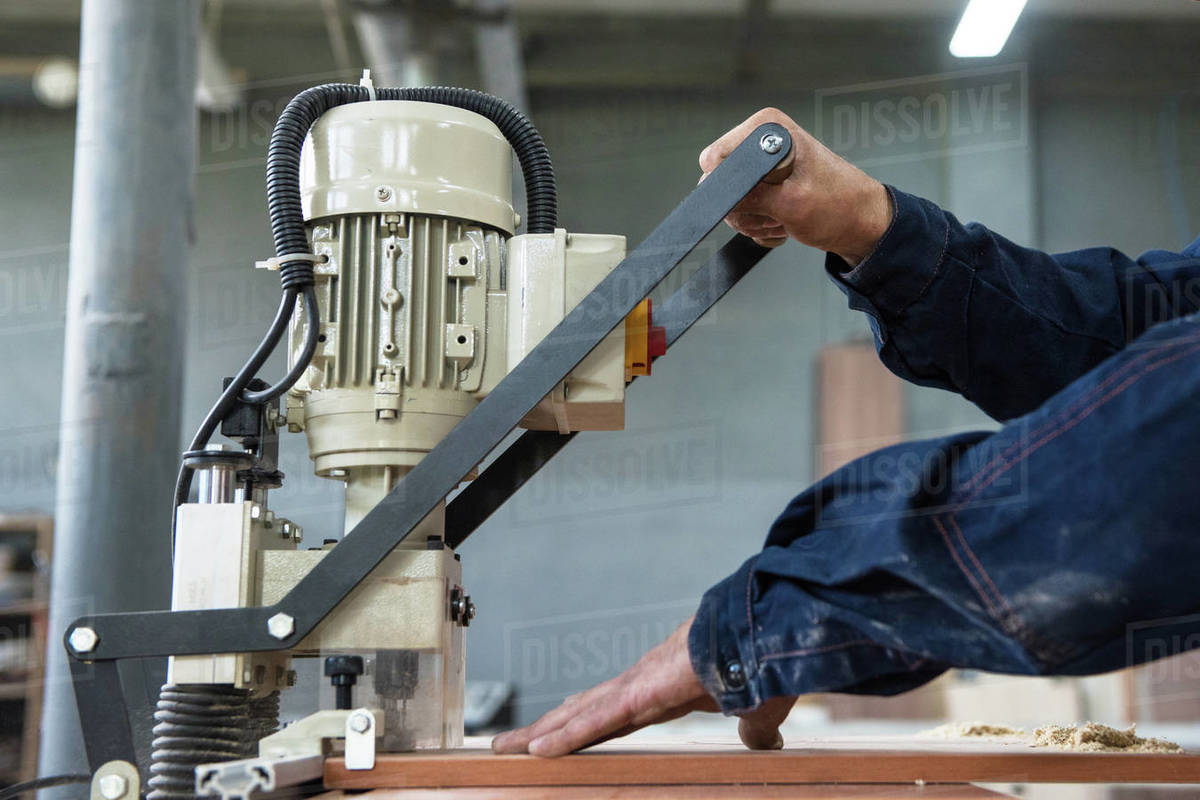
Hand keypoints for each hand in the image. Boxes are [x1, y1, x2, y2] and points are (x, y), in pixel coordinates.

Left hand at [491, 616, 797, 756]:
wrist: (772, 634)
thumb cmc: (765, 665)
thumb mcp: (755, 710)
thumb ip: (751, 728)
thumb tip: (762, 741)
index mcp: (663, 690)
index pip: (611, 715)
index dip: (581, 728)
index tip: (555, 736)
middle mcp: (642, 684)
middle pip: (582, 712)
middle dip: (545, 730)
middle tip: (508, 744)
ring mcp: (639, 686)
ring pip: (578, 715)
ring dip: (541, 733)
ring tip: (504, 748)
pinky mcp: (643, 693)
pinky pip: (598, 721)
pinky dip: (567, 736)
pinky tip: (538, 750)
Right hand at [700, 107, 891, 263]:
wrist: (860, 224)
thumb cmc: (840, 206)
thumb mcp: (789, 203)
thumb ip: (748, 196)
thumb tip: (713, 194)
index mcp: (770, 130)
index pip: (716, 156)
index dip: (727, 184)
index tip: (756, 197)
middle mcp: (764, 142)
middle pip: (720, 183)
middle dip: (746, 208)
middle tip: (776, 211)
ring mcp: (763, 166)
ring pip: (732, 203)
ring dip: (757, 219)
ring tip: (785, 215)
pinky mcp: (765, 186)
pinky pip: (745, 212)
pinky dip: (762, 224)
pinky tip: (785, 220)